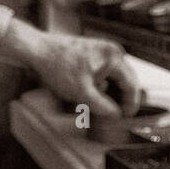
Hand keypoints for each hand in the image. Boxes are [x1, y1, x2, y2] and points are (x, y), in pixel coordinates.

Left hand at [6, 22, 141, 116]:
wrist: (37, 50)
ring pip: (113, 78)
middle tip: (114, 115)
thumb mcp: (82, 93)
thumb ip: (102, 106)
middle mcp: (112, 51)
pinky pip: (103, 73)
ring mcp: (102, 51)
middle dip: (120, 98)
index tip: (126, 117)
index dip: (130, 104)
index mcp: (114, 58)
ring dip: (109, 93)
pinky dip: (100, 86)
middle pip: (125, 80)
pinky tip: (90, 96)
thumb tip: (116, 115)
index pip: (132, 85)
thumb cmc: (57, 66)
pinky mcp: (92, 54)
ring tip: (99, 107)